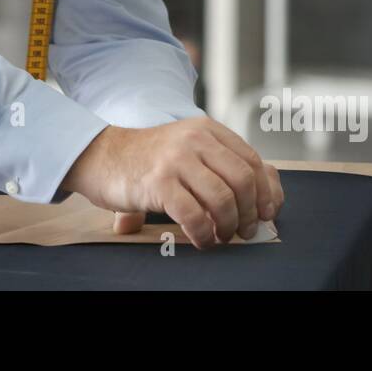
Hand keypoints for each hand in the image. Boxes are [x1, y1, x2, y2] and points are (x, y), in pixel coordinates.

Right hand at [61, 118, 285, 249]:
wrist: (101, 156)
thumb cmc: (149, 159)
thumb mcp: (189, 148)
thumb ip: (223, 162)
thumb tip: (270, 195)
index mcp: (207, 130)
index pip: (252, 161)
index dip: (266, 192)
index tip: (267, 213)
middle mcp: (194, 139)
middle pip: (242, 180)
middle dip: (250, 213)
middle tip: (245, 231)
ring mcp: (176, 160)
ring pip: (222, 199)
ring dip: (228, 226)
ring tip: (220, 237)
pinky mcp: (158, 182)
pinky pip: (194, 215)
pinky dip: (203, 235)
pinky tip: (201, 240)